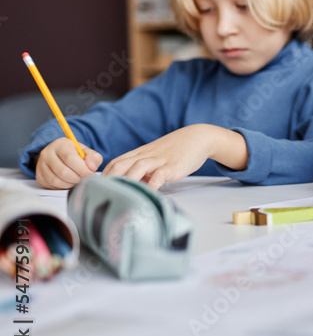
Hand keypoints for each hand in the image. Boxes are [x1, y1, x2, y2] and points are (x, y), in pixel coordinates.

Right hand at [35, 138, 102, 188]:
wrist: (60, 156)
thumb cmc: (75, 154)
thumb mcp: (87, 152)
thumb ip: (93, 157)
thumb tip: (91, 167)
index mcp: (61, 144)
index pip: (70, 158)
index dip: (82, 169)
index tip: (91, 174)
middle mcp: (47, 153)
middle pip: (63, 171)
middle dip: (77, 178)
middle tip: (85, 179)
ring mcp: (41, 165)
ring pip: (56, 180)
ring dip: (70, 184)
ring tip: (78, 180)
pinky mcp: (39, 176)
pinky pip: (51, 186)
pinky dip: (63, 187)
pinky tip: (69, 182)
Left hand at [103, 125, 244, 189]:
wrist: (196, 138)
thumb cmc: (175, 151)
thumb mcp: (155, 158)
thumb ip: (143, 172)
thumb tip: (131, 188)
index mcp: (138, 155)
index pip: (114, 163)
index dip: (102, 175)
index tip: (93, 189)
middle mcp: (144, 156)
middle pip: (119, 165)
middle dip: (107, 180)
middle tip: (98, 195)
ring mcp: (157, 161)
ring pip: (135, 169)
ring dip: (124, 182)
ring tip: (116, 197)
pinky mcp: (171, 167)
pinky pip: (158, 177)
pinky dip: (150, 186)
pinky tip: (146, 196)